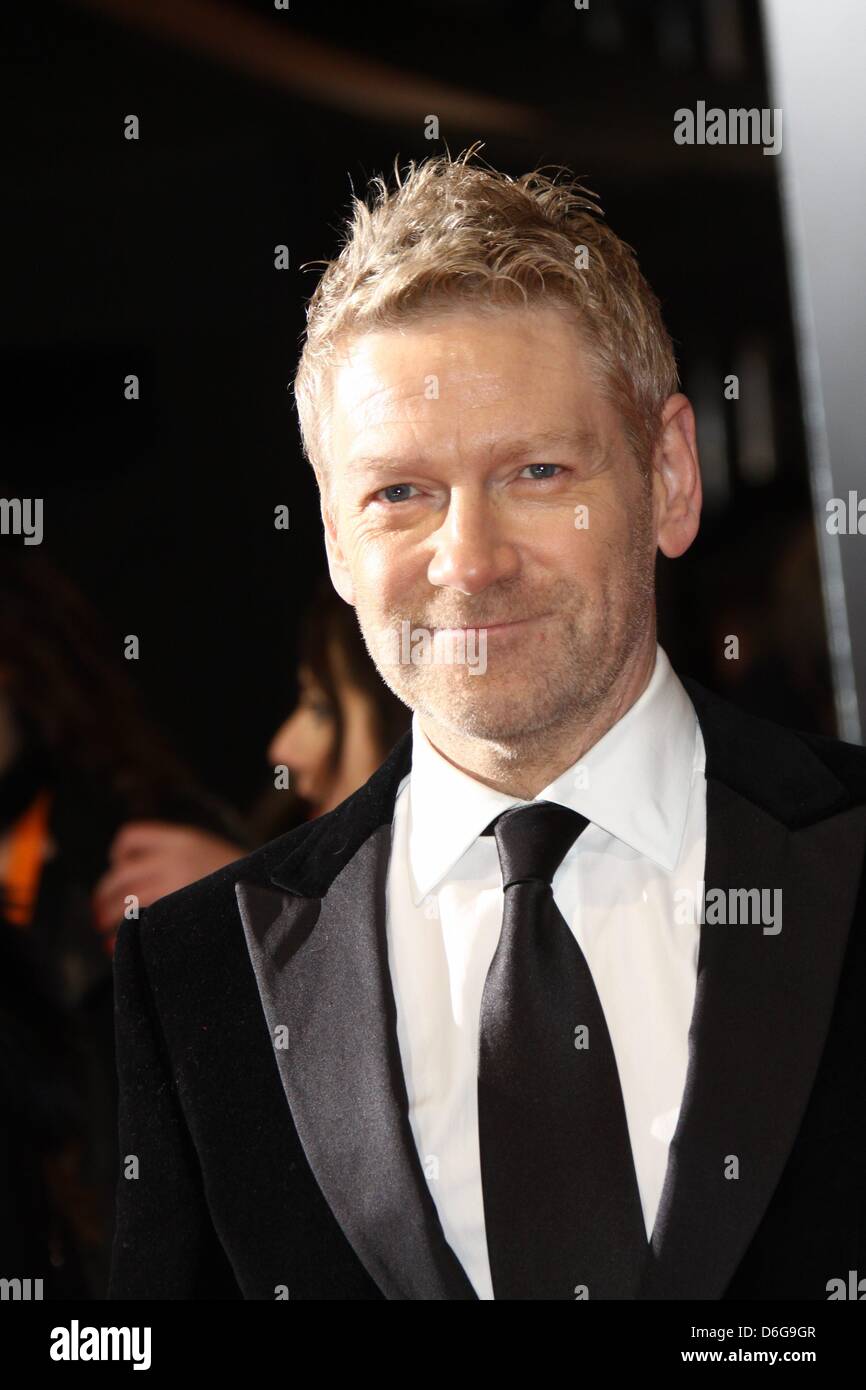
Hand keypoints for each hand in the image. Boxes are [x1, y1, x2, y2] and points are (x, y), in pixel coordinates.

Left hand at [91, 821, 244, 936]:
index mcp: (182, 839)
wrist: (273, 895)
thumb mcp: (211, 852)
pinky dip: (119, 934)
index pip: (131, 837)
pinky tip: (117, 946)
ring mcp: (175, 885)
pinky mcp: (176, 912)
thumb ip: (179, 856)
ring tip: (104, 931)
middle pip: (120, 874)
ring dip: (106, 916)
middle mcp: (174, 858)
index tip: (120, 871)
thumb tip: (136, 878)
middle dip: (103, 894)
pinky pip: (133, 922)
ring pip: (122, 899)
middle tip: (99, 911)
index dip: (118, 855)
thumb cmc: (243, 881)